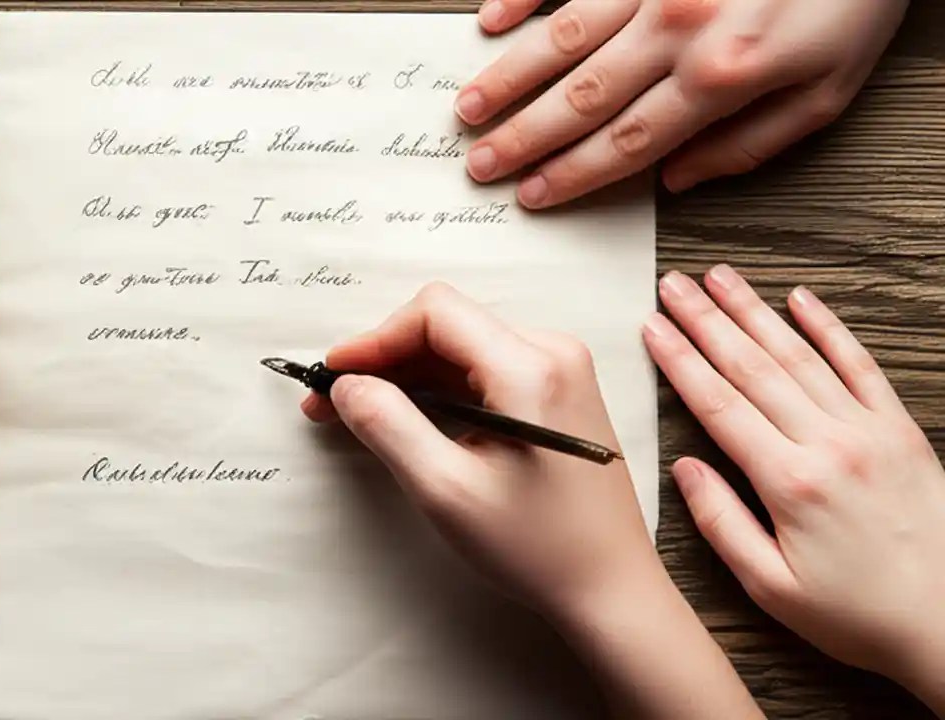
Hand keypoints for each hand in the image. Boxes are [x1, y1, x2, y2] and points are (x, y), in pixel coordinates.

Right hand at [305, 284, 763, 717]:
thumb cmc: (540, 547)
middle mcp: (553, 353)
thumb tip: (347, 386)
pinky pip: (484, 368)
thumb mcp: (448, 490)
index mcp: (531, 368)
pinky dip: (439, 388)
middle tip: (335, 400)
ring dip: (408, 374)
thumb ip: (389, 427)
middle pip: (447, 324)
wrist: (611, 587)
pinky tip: (407, 419)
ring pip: (462, 346)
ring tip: (361, 413)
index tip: (335, 374)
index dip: (375, 338)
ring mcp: (560, 370)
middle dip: (385, 358)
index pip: (435, 313)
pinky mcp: (557, 391)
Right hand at [456, 0, 907, 207]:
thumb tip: (675, 179)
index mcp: (721, 77)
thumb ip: (748, 144)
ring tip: (468, 109)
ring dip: (509, 78)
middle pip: (581, 99)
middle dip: (524, 139)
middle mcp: (677, 28)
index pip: (627, 143)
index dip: (573, 175)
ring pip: (562, 38)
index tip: (534, 196)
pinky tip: (489, 23)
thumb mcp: (826, 90)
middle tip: (481, 165)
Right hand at [646, 266, 944, 709]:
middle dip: (706, 321)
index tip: (652, 328)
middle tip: (674, 286)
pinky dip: (829, 328)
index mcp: (790, 483)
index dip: (679, 361)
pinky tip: (801, 299)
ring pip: (800, 356)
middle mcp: (830, 445)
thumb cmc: (860, 615)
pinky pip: (860, 365)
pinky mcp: (901, 431)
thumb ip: (721, 523)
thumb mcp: (771, 587)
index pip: (718, 404)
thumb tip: (686, 470)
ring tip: (721, 278)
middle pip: (752, 367)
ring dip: (755, 312)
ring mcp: (869, 431)